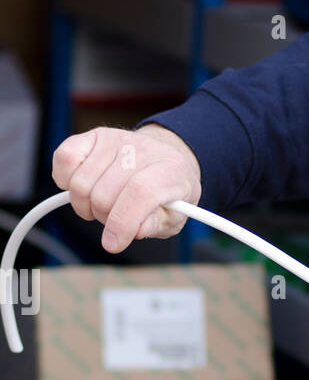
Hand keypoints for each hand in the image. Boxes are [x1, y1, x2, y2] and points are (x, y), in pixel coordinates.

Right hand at [52, 125, 200, 253]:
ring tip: (103, 204)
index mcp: (170, 171)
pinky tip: (85, 188)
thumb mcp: (172, 218)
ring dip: (85, 205)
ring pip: (80, 185)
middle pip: (104, 195)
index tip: (113, 243)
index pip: (139, 192)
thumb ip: (155, 226)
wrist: (162, 160)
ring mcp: (115, 140)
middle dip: (104, 219)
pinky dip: (65, 182)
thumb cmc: (165, 193)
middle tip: (114, 219)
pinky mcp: (93, 136)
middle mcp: (142, 150)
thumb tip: (134, 229)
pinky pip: (64, 159)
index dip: (122, 223)